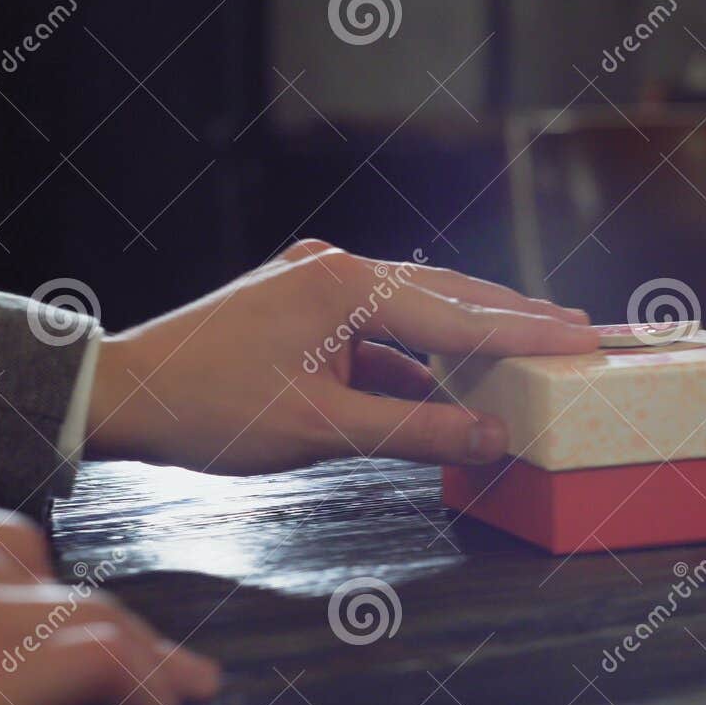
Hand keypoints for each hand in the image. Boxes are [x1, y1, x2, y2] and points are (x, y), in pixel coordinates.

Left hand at [86, 239, 597, 472]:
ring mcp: (315, 283)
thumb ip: (415, 431)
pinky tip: (446, 379)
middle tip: (574, 327)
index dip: (526, 335)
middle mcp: (335, 269)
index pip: (458, 317)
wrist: (122, 393)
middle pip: (445, 296)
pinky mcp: (300, 306)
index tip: (583, 337)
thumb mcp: (321, 430)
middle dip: (510, 317)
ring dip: (464, 336)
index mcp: (346, 287)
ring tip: (525, 348)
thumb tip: (490, 436)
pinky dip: (415, 355)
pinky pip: (376, 329)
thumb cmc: (209, 409)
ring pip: (413, 311)